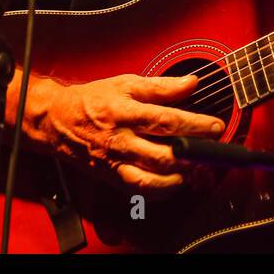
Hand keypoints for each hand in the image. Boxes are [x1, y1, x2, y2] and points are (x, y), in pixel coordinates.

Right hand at [29, 73, 223, 191]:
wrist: (58, 121)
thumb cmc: (94, 100)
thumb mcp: (127, 84)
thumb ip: (161, 86)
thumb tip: (191, 82)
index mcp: (125, 112)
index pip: (164, 121)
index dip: (193, 125)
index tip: (215, 126)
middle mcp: (120, 140)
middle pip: (161, 154)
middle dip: (192, 155)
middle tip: (211, 149)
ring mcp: (115, 163)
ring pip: (151, 179)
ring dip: (179, 177)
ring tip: (195, 167)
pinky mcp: (112, 178)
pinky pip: (140, 190)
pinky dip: (162, 190)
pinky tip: (176, 180)